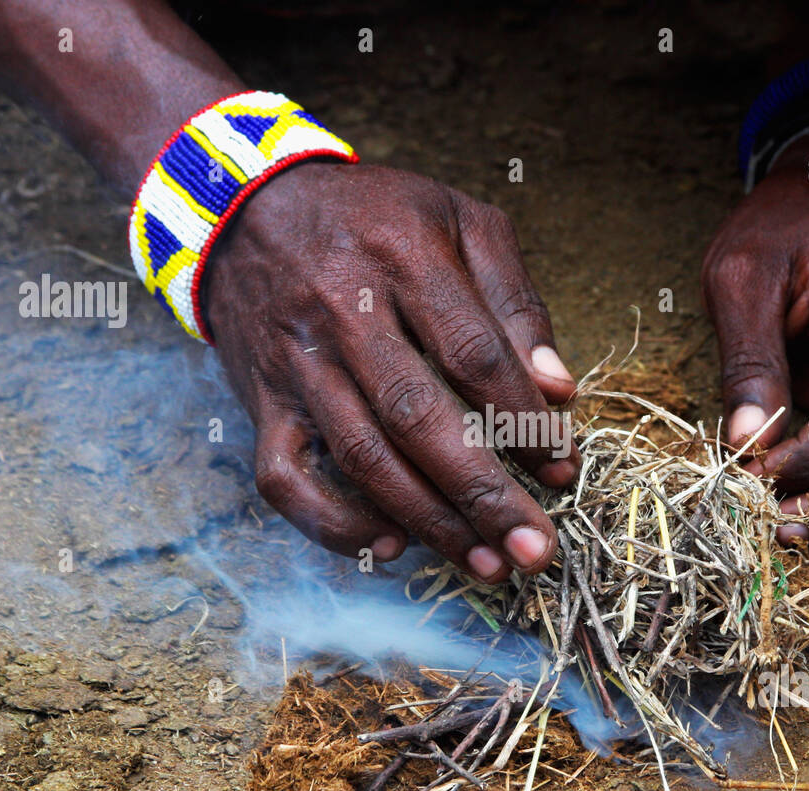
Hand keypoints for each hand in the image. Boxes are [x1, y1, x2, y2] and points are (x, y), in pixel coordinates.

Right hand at [202, 162, 578, 580]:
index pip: (474, 354)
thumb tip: (559, 390)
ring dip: (429, 522)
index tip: (562, 469)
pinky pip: (286, 479)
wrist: (246, 208)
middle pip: (418, 417)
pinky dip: (334, 524)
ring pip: (362, 458)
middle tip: (535, 549)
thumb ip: (515, 301)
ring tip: (487, 564)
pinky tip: (391, 546)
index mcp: (402, 257)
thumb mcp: (459, 223)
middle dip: (483, 494)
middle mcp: (342, 312)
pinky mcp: (261, 402)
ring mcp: (296, 363)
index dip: (524, 420)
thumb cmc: (374, 219)